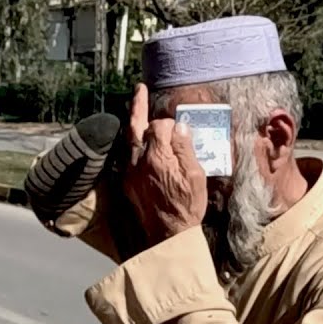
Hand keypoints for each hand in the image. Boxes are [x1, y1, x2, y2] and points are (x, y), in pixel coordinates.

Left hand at [123, 84, 206, 245]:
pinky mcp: (128, 183)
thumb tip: (179, 127)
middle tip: (140, 89)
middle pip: (135, 126)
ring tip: (137, 110)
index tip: (180, 131)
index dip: (169, 125)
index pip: (158, 126)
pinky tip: (139, 141)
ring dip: (134, 124)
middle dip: (138, 106)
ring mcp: (130, 172)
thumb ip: (185, 148)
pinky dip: (133, 143)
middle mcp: (139, 162)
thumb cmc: (187, 207)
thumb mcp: (195, 175)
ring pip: (129, 140)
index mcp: (157, 157)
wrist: (168, 234)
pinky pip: (128, 156)